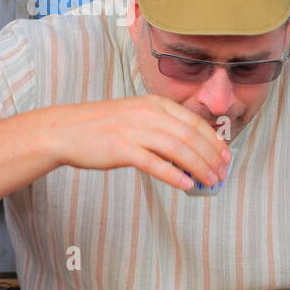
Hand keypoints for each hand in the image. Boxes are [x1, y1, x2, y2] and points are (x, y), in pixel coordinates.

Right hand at [42, 94, 230, 190]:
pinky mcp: (121, 149)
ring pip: (178, 149)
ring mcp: (134, 130)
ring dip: (199, 167)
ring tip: (210, 181)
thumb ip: (162, 128)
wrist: (64, 130)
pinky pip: (155, 164)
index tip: (225, 156)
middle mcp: (147, 113)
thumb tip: (190, 151)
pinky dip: (174, 175)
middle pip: (191, 136)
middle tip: (222, 173)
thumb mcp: (136, 116)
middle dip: (211, 156)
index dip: (214, 141)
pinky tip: (187, 185)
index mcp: (155, 104)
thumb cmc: (101, 126)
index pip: (194, 122)